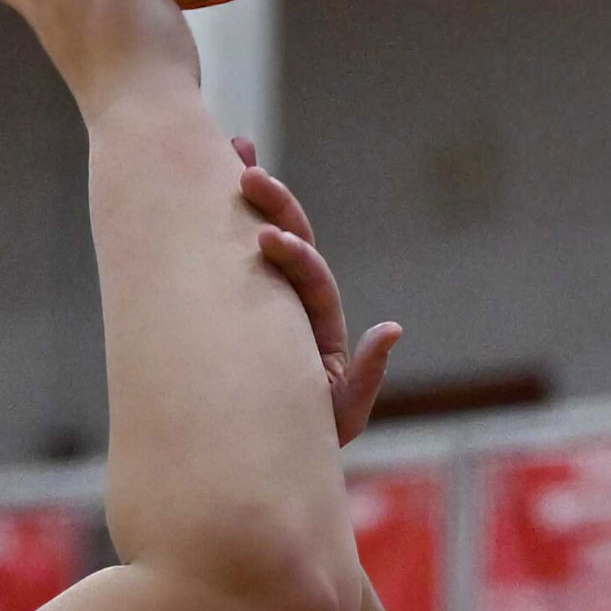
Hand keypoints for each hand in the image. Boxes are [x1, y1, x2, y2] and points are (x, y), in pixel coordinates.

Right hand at [234, 142, 401, 443]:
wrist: (256, 463)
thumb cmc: (301, 446)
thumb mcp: (338, 415)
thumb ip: (365, 376)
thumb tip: (392, 327)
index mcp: (319, 324)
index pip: (311, 277)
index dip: (295, 255)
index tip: (266, 238)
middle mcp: (295, 302)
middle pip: (293, 238)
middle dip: (274, 203)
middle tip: (246, 172)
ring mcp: (263, 297)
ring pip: (262, 231)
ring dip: (253, 189)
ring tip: (233, 147)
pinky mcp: (232, 302)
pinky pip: (228, 249)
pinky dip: (224, 210)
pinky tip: (218, 162)